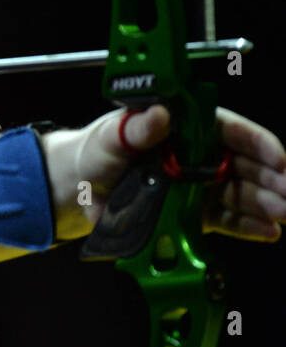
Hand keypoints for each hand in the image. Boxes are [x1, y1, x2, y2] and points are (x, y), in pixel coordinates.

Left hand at [44, 105, 285, 242]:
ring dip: (264, 203)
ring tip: (281, 213)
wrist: (81, 185)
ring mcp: (201, 185)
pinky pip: (226, 219)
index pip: (231, 130)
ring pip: (241, 192)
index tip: (278, 157)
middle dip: (271, 177)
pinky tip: (267, 231)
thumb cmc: (99, 151)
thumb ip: (135, 128)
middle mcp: (201, 155)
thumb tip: (159, 115)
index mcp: (187, 127)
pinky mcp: (196, 212)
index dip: (259, 142)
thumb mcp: (111, 136)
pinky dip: (248, 226)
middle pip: (245, 163)